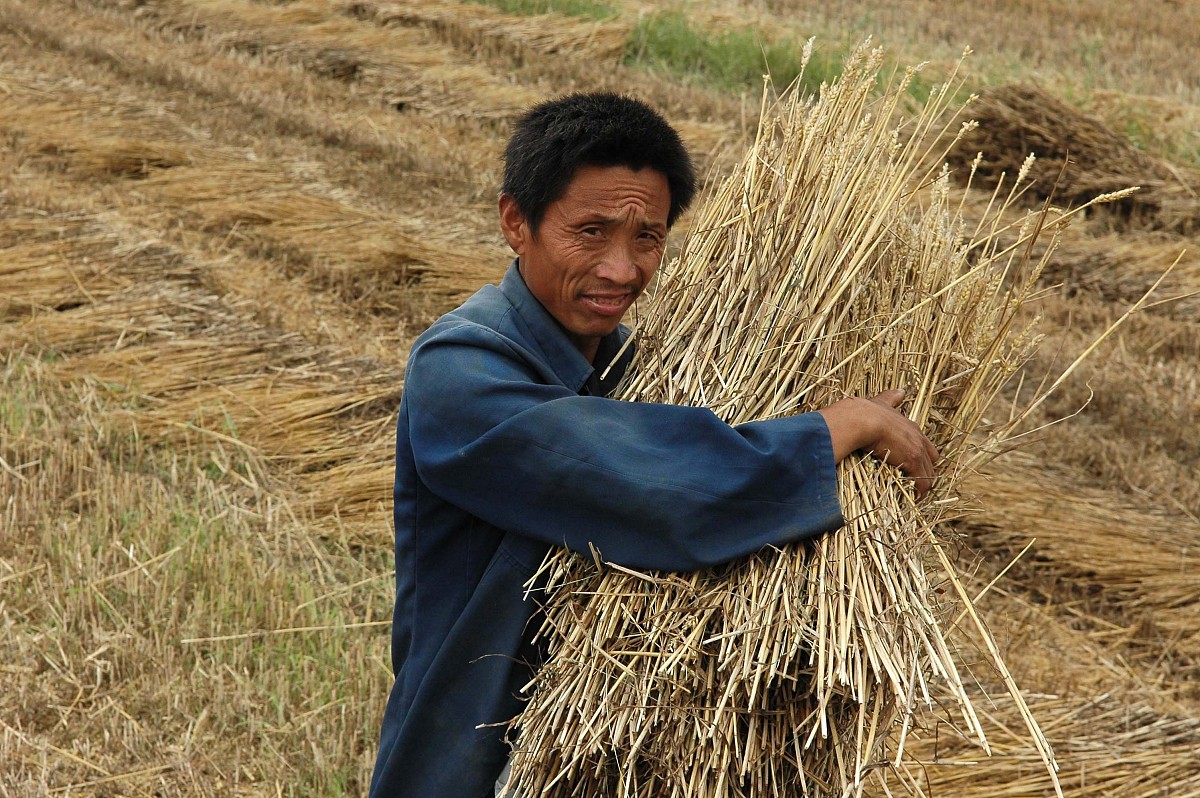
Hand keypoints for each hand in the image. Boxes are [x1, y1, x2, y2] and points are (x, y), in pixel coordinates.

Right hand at [816, 389, 938, 496]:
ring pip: (928, 472)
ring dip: (921, 483)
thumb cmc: (864, 413)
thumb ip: (891, 398)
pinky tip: (913, 497)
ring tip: (912, 493)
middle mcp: (918, 437)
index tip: (911, 465)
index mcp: (911, 426)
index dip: (921, 456)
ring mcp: (918, 449)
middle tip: (912, 481)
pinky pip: (922, 482)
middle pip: (931, 459)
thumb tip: (900, 391)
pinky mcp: (914, 461)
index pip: (925, 445)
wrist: (860, 420)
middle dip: (924, 470)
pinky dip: (918, 491)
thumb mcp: (881, 403)